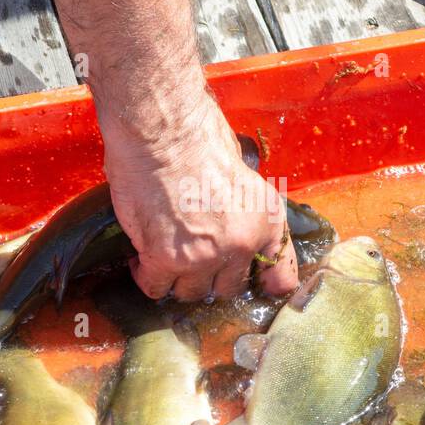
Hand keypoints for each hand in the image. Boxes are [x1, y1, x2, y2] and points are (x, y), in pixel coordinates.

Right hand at [101, 96, 298, 301]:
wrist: (164, 132)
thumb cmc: (199, 140)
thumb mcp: (245, 177)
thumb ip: (248, 213)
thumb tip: (236, 237)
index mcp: (267, 222)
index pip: (282, 278)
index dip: (262, 284)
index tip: (251, 283)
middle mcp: (240, 245)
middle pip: (226, 290)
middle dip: (209, 278)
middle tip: (192, 260)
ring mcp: (203, 257)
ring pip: (190, 292)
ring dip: (177, 279)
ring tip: (165, 257)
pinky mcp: (165, 259)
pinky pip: (156, 287)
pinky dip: (147, 276)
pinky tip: (142, 259)